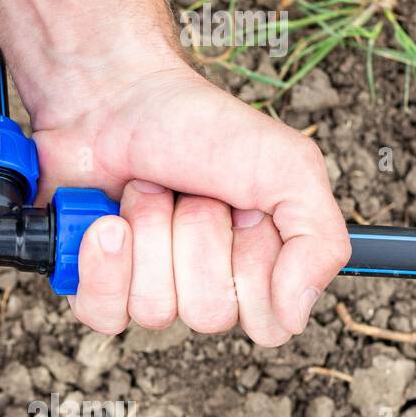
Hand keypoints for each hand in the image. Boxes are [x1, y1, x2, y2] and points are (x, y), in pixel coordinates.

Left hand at [31, 62, 350, 346]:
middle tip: (188, 191)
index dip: (253, 261)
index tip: (244, 208)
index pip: (267, 319)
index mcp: (259, 268)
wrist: (114, 98)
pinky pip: (103, 313)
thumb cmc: (200, 127)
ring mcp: (146, 287)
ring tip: (147, 191)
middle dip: (196, 237)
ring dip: (150, 236)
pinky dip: (103, 266)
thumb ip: (320, 244)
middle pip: (208, 312)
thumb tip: (293, 318)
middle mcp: (204, 285)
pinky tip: (107, 223)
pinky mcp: (95, 281)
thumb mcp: (289, 166)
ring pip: (155, 310)